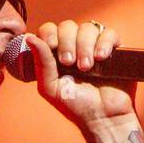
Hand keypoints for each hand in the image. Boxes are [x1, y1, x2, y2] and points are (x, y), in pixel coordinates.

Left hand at [21, 20, 137, 128]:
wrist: (102, 116)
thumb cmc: (75, 104)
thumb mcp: (50, 87)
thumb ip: (41, 62)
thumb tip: (29, 37)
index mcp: (57, 53)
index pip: (49, 29)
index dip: (49, 34)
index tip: (52, 47)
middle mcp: (75, 46)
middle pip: (68, 25)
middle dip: (67, 42)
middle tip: (70, 63)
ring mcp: (94, 45)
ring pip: (88, 28)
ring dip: (85, 46)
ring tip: (87, 67)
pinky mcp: (114, 49)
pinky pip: (109, 33)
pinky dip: (104, 43)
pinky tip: (101, 58)